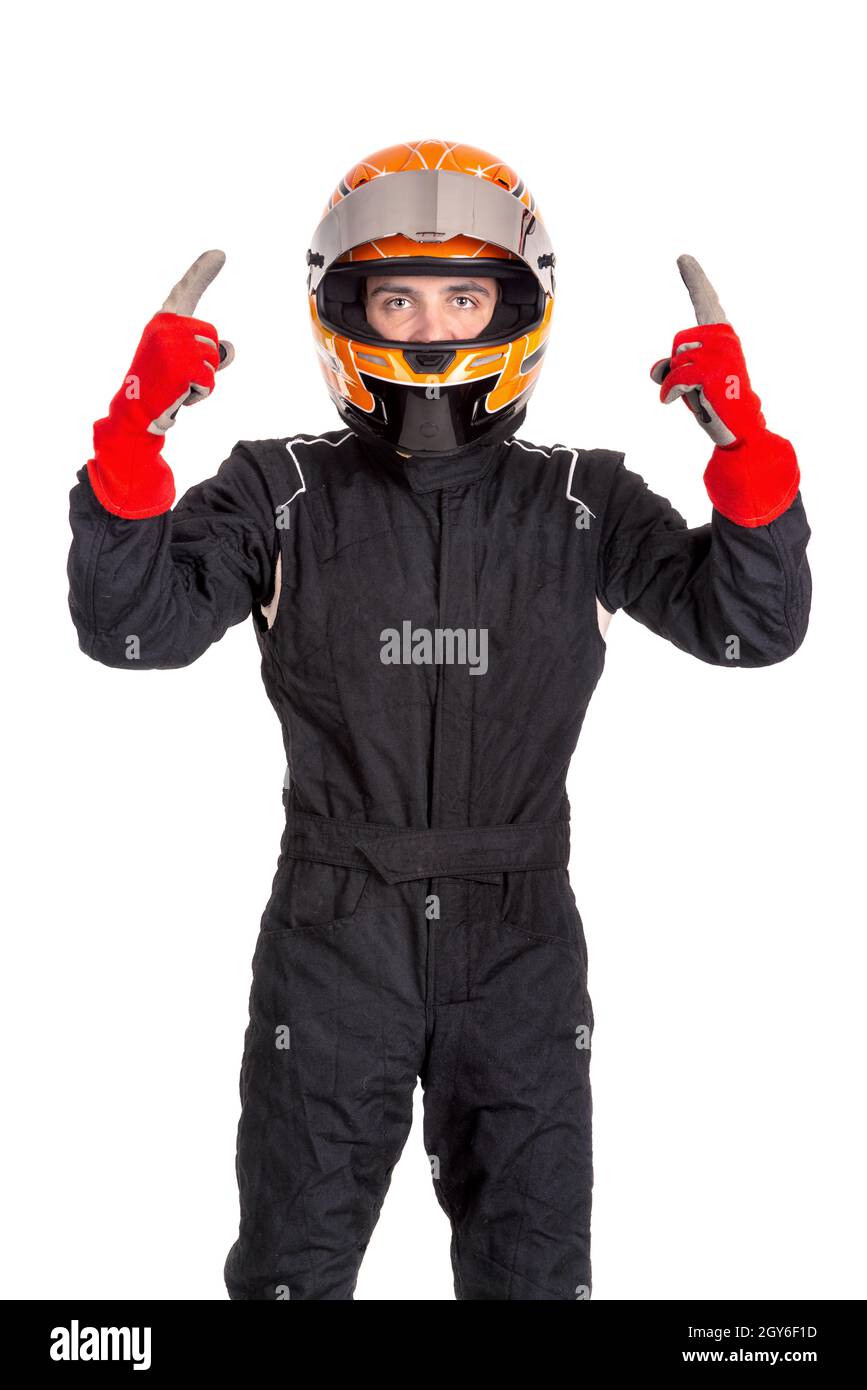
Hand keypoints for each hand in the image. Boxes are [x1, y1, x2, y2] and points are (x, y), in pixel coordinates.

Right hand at [126, 250, 234, 434]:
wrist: (135, 412)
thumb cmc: (162, 386)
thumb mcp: (185, 362)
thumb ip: (208, 350)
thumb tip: (228, 348)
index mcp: (163, 320)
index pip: (186, 290)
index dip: (202, 271)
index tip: (220, 254)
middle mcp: (164, 326)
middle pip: (212, 336)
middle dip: (206, 361)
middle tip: (179, 375)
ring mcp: (170, 344)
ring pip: (213, 358)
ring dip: (203, 379)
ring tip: (178, 384)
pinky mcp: (178, 366)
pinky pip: (210, 380)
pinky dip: (201, 393)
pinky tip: (179, 395)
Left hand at [650, 256, 763, 446]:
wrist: (736, 426)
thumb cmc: (714, 400)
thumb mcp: (690, 377)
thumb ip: (673, 364)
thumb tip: (656, 370)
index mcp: (723, 333)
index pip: (705, 300)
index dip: (694, 279)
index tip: (683, 258)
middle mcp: (725, 337)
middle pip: (678, 342)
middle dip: (678, 366)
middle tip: (697, 386)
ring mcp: (721, 353)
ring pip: (675, 361)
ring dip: (676, 382)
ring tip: (697, 394)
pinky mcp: (711, 371)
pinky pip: (673, 378)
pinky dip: (668, 392)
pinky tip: (673, 402)